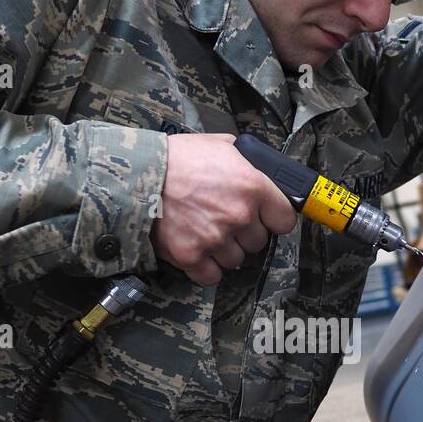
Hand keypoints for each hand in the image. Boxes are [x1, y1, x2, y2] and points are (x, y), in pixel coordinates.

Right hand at [152, 133, 296, 286]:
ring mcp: (215, 238)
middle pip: (258, 242)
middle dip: (244, 234)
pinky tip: (198, 251)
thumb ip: (246, 161)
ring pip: (236, 260)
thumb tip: (260, 169)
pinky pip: (212, 276)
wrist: (138, 173)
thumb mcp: (220, 144)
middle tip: (225, 221)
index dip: (274, 219)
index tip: (266, 219)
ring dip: (225, 251)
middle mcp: (238, 216)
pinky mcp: (191, 256)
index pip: (284, 220)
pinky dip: (206, 268)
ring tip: (207, 233)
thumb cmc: (178, 157)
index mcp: (252, 187)